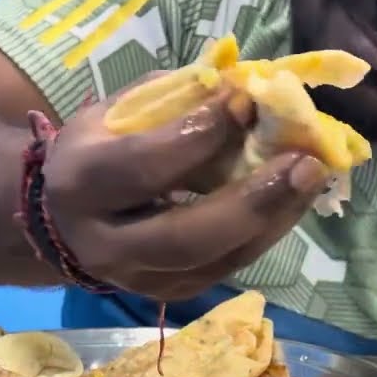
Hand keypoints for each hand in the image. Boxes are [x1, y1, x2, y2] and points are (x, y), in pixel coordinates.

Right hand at [38, 76, 330, 300]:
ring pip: (214, 260)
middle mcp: (105, 243)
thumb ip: (173, 98)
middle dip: (251, 199)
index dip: (199, 136)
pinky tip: (293, 200)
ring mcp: (139, 279)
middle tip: (303, 163)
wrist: (66, 218)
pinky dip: (266, 232)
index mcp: (81, 184)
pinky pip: (227, 268)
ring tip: (311, 178)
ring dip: (272, 219)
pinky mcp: (170, 293)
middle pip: (184, 236)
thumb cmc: (99, 149)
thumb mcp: (117, 112)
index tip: (246, 101)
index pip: (143, 167)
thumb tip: (240, 84)